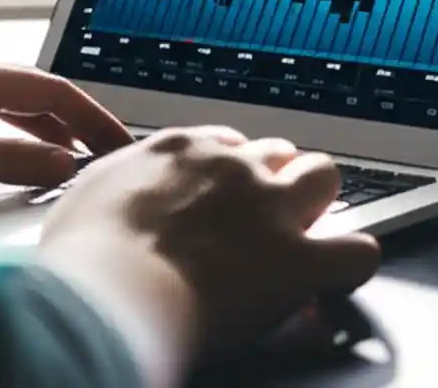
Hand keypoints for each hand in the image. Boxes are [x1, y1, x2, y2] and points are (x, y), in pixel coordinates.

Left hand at [0, 62, 133, 188]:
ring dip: (58, 128)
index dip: (92, 116)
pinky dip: (31, 133)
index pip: (53, 89)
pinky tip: (40, 154)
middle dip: (82, 120)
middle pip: (42, 92)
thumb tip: (67, 164)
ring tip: (86, 156)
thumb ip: (10, 162)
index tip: (119, 142)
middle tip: (113, 152)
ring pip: (23, 103)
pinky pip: (2, 115)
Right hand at [37, 126, 378, 386]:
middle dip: (276, 179)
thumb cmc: (81, 257)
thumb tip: (124, 195)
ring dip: (316, 201)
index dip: (228, 175)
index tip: (221, 201)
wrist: (104, 293)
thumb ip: (121, 184)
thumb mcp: (87, 197)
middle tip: (261, 218)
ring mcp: (270, 209)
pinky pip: (357, 249)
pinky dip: (350, 261)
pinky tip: (335, 273)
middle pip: (278, 153)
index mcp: (181, 150)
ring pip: (324, 176)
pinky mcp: (297, 260)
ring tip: (302, 233)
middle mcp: (233, 167)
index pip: (225, 144)